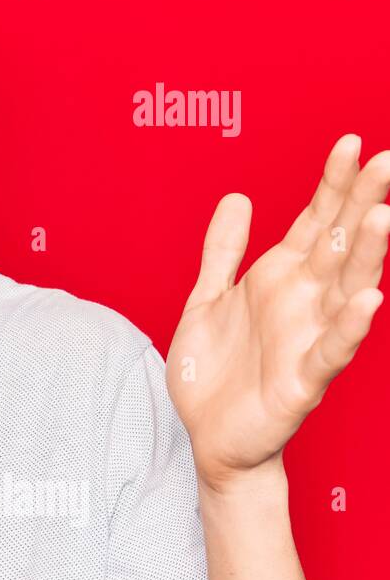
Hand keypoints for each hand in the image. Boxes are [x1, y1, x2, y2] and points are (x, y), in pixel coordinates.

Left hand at [167, 135, 389, 491]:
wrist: (207, 436)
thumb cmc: (214, 371)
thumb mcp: (207, 299)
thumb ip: (223, 252)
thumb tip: (238, 198)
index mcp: (279, 280)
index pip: (315, 223)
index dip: (332, 185)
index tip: (350, 143)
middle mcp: (302, 303)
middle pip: (339, 245)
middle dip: (361, 204)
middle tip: (387, 160)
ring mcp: (307, 340)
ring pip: (345, 291)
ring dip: (366, 256)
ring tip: (384, 217)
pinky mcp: (302, 381)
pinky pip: (330, 352)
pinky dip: (348, 328)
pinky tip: (369, 302)